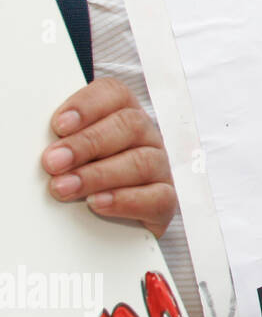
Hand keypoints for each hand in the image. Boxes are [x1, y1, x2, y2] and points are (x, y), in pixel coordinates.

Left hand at [42, 78, 176, 238]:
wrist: (109, 222)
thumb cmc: (86, 177)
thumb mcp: (71, 153)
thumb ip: (61, 142)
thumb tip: (43, 146)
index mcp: (123, 115)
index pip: (114, 94)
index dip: (88, 106)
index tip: (58, 125)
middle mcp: (145, 137)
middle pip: (129, 125)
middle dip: (87, 143)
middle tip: (53, 162)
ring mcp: (159, 168)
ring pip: (142, 161)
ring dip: (99, 175)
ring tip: (65, 188)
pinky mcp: (165, 201)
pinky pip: (157, 197)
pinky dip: (124, 200)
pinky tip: (97, 203)